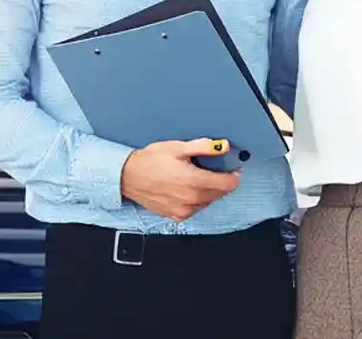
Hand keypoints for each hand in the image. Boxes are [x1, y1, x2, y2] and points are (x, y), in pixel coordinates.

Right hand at [119, 138, 239, 221]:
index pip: (228, 184)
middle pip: (220, 193)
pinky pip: (195, 208)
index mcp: (194, 181)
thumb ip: (203, 147)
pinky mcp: (176, 215)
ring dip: (208, 191)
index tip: (232, 169)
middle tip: (210, 169)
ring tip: (194, 178)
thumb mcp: (177, 147)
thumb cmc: (150, 160)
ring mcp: (184, 210)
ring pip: (208, 201)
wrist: (128, 176)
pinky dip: (196, 200)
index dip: (233, 175)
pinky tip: (186, 189)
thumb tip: (223, 146)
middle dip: (220, 182)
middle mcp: (192, 199)